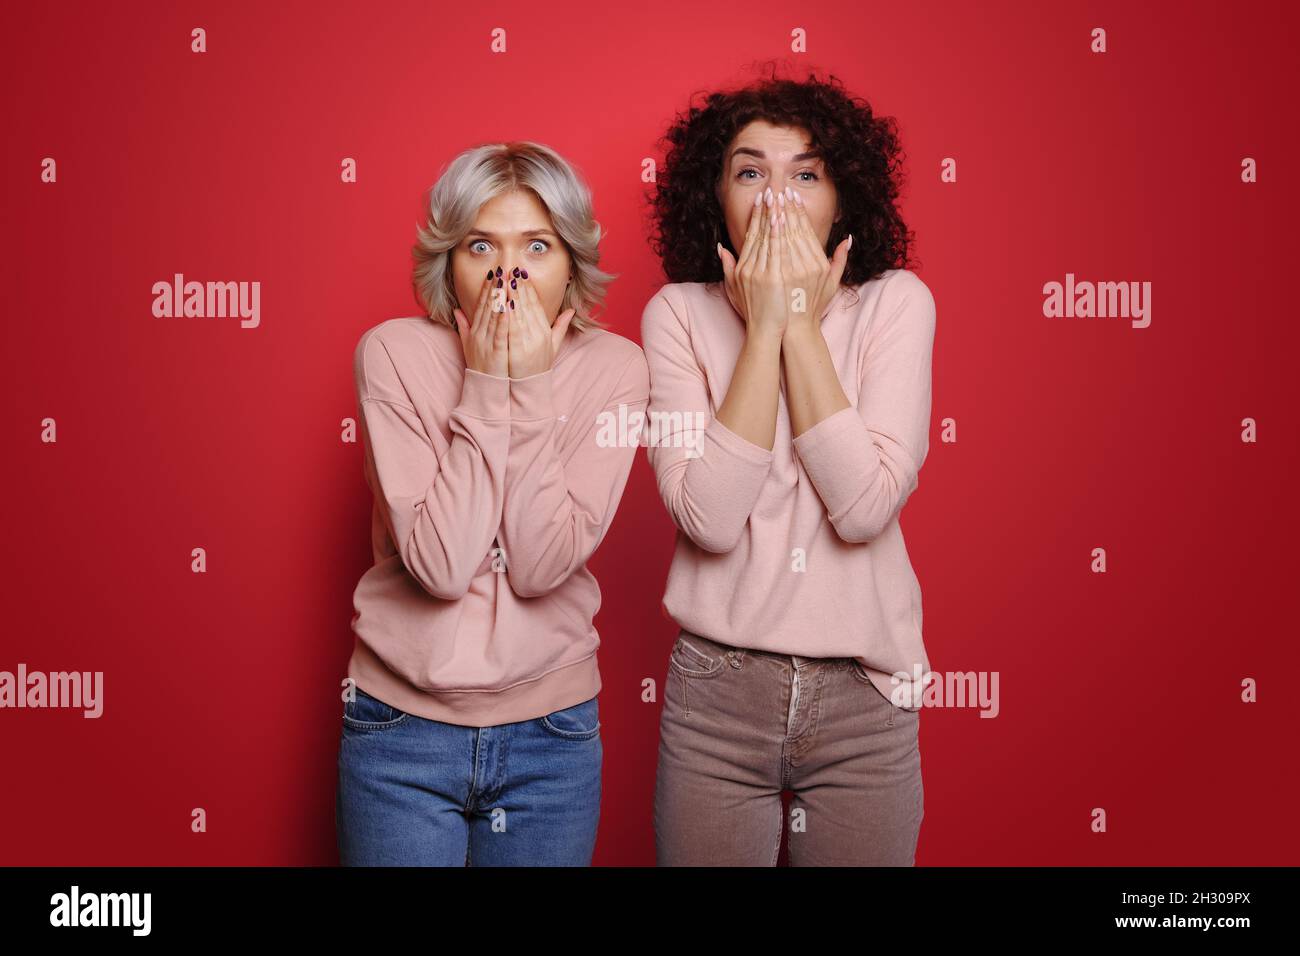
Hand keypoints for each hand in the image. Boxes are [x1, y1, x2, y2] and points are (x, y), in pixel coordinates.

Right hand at [453, 270, 508, 376]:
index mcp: (474, 331)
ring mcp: (486, 342)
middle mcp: (478, 333)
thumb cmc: (479, 367)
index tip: (492, 273)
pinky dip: (503, 319)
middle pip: (487, 306)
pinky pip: (499, 332)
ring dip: (499, 297)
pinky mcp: (495, 351)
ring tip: (505, 281)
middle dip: (494, 287)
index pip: (481, 305)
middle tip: (500, 269)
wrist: (483, 388)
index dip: (486, 289)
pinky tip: (508, 306)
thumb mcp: (468, 344)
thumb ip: (463, 326)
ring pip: (493, 316)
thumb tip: (456, 310)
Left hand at [507, 270, 573, 377]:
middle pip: (526, 305)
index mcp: (544, 331)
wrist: (531, 388)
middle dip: (518, 286)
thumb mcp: (553, 346)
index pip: (536, 304)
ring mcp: (528, 341)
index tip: (521, 274)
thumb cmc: (539, 366)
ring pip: (518, 313)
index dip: (528, 288)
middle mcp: (538, 334)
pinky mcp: (517, 349)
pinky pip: (511, 327)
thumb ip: (561, 327)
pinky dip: (506, 313)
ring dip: (510, 294)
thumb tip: (571, 311)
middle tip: (510, 269)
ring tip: (503, 279)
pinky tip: (501, 301)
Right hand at [717, 187, 789, 342]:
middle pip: (759, 233)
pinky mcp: (774, 279)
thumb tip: (720, 248)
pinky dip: (780, 233)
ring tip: (780, 198)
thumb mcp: (734, 291)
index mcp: (743, 268)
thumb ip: (728, 268)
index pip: (750, 236)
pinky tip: (783, 218)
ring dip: (775, 216)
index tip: (761, 201)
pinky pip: (777, 251)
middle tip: (771, 191)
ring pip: (769, 238)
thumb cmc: (754, 314)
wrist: (767, 333)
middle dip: (766, 211)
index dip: (756, 217)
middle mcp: (750, 268)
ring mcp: (762, 273)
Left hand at [776, 185, 850, 338]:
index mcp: (818, 263)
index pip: (807, 231)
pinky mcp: (773, 276)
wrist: (793, 330)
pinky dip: (767, 233)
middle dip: (786, 208)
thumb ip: (840, 261)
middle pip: (794, 229)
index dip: (799, 212)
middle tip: (779, 190)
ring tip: (770, 198)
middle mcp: (806, 265)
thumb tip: (848, 239)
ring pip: (781, 236)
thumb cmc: (811, 308)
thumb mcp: (832, 285)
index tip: (792, 196)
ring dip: (775, 215)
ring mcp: (788, 271)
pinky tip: (764, 219)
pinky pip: (769, 250)